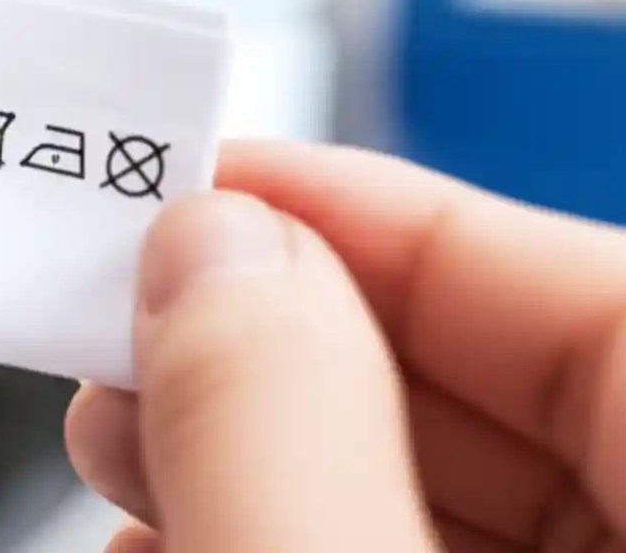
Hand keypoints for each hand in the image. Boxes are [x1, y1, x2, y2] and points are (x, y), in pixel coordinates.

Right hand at [67, 141, 625, 551]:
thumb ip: (281, 434)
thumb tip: (209, 253)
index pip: (602, 303)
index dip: (390, 219)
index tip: (218, 186)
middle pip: (502, 397)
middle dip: (284, 347)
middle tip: (139, 319)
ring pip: (439, 497)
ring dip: (257, 447)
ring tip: (125, 439)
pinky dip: (282, 534)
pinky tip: (176, 538)